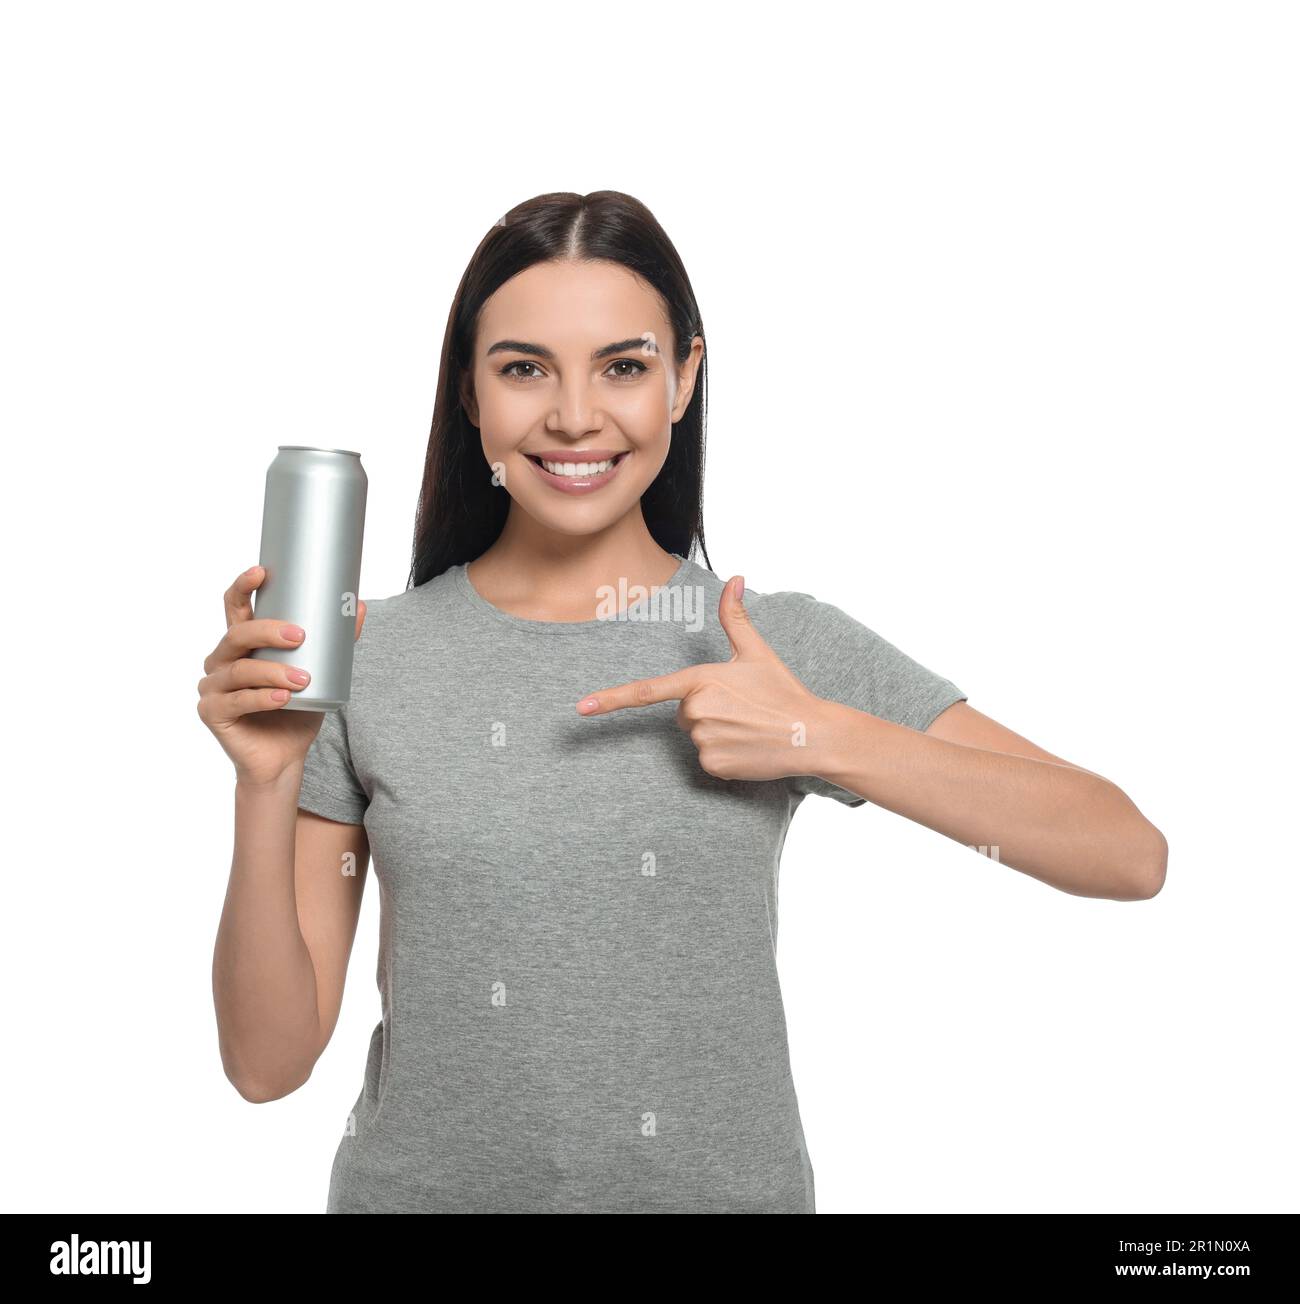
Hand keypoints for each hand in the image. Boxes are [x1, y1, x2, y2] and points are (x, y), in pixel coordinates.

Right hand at [196, 564, 366, 786]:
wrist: (284, 759)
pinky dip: (263, 699)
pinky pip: (237, 702)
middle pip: (237, 635)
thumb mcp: (320, 672)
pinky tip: (283, 699)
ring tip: (302, 679)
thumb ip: (336, 642)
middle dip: (268, 631)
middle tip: (299, 636)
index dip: (243, 587)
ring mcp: (213, 688)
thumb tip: (360, 604)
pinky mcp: (213, 713)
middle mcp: (222, 662)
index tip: (261, 572)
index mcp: (242, 646)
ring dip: (273, 672)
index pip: (235, 608)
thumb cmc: (297, 711)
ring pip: (240, 670)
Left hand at [576, 575, 834, 782]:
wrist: (811, 734)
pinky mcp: (713, 765)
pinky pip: (706, 759)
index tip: (581, 708)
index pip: (647, 690)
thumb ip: (736, 617)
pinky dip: (724, 754)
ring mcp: (703, 740)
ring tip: (748, 727)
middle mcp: (696, 710)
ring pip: (694, 735)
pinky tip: (747, 747)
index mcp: (700, 680)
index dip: (611, 698)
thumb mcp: (757, 652)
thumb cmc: (783, 691)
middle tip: (741, 709)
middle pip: (683, 713)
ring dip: (716, 732)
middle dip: (707, 710)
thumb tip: (736, 578)